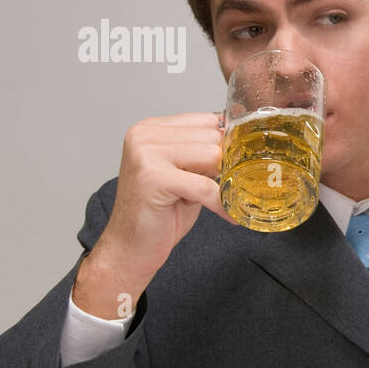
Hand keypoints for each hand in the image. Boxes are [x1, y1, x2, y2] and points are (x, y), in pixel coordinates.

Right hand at [73, 112, 236, 318]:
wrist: (130, 247)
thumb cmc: (158, 212)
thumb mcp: (182, 172)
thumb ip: (201, 152)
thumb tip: (238, 142)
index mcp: (151, 129)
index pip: (206, 120)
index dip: (221, 145)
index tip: (226, 165)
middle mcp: (145, 136)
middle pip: (211, 137)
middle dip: (220, 164)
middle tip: (213, 187)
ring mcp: (146, 154)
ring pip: (211, 156)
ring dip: (218, 181)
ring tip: (207, 197)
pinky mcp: (153, 178)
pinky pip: (206, 186)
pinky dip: (222, 203)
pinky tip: (229, 215)